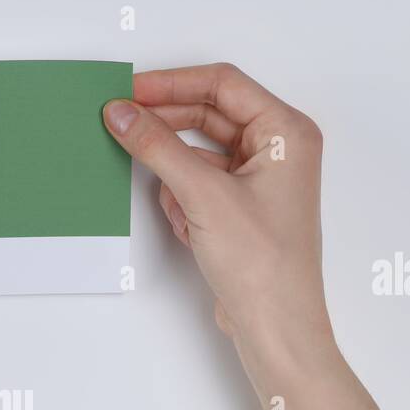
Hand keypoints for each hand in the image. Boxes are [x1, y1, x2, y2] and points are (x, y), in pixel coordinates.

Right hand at [104, 63, 331, 360]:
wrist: (275, 326)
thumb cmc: (265, 265)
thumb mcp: (202, 195)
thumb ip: (157, 147)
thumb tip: (123, 114)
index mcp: (286, 132)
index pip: (221, 84)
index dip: (172, 83)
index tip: (130, 91)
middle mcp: (278, 149)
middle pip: (209, 114)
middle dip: (168, 128)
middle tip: (124, 126)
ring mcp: (260, 179)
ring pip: (199, 153)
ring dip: (177, 175)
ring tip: (178, 206)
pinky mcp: (242, 208)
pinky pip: (199, 184)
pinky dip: (184, 201)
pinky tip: (188, 228)